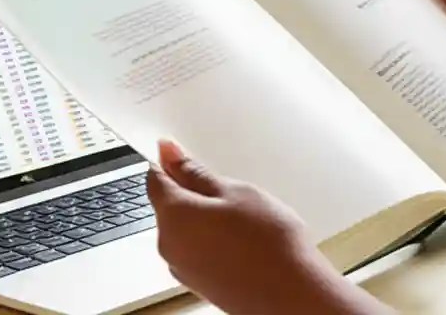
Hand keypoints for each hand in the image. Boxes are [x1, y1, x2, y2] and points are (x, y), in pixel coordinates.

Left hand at [146, 140, 390, 314]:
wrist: (290, 294)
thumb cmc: (267, 244)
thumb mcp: (236, 192)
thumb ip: (196, 173)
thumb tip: (170, 155)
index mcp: (173, 216)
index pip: (155, 179)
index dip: (168, 161)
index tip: (176, 151)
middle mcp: (169, 245)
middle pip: (170, 206)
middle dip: (193, 192)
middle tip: (229, 187)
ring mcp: (183, 267)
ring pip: (186, 229)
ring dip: (206, 217)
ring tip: (245, 218)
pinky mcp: (199, 283)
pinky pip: (198, 250)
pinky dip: (214, 239)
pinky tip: (243, 239)